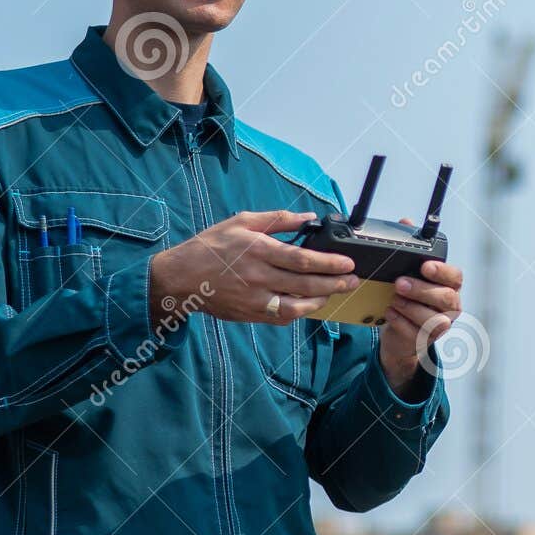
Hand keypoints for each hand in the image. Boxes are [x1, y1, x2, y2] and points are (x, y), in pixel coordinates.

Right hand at [148, 210, 357, 324]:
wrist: (181, 277)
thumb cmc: (211, 246)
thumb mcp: (242, 222)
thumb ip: (277, 220)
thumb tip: (308, 217)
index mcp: (258, 250)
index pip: (302, 259)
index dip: (329, 263)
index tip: (348, 263)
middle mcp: (258, 277)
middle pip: (306, 284)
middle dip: (335, 284)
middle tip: (353, 281)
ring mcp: (255, 299)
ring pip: (297, 306)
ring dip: (321, 301)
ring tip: (334, 293)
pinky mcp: (250, 314)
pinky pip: (282, 317)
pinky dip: (300, 312)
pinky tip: (310, 304)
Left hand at [378, 216, 462, 392]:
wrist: (401, 334)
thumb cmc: (407, 298)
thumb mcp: (408, 272)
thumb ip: (410, 249)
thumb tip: (406, 222)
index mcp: (450, 286)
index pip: (456, 277)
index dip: (442, 271)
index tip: (425, 266)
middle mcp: (451, 306)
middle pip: (446, 298)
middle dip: (422, 290)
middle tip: (399, 283)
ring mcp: (442, 325)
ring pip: (433, 318)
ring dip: (410, 307)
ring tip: (392, 300)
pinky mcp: (427, 341)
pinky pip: (417, 334)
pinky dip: (401, 322)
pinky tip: (389, 313)